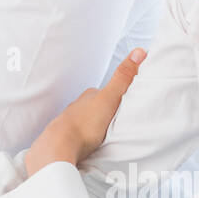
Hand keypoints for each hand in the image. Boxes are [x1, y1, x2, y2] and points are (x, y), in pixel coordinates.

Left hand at [24, 48, 145, 176]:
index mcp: (88, 96)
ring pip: (88, 121)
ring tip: (107, 137)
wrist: (59, 147)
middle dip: (107, 114)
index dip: (119, 98)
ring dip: (97, 127)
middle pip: (97, 107)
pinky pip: (81, 136)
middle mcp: (77, 106)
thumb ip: (123, 78)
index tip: (129, 106)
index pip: (108, 93)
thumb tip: (139, 51)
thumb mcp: (109, 99)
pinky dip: (87, 138)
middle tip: (121, 124)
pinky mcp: (66, 138)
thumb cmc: (85, 124)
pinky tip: (91, 145)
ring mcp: (70, 122)